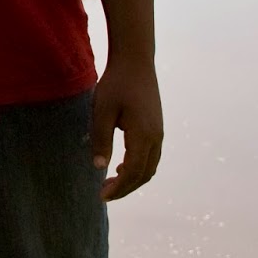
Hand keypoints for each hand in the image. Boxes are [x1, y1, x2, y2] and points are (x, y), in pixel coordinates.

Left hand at [91, 56, 162, 200]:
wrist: (135, 62)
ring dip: (133, 178)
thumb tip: (99, 167)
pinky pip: (151, 156)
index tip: (102, 196)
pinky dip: (138, 167)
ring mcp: (159, 133)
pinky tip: (121, 166)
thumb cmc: (116, 84)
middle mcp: (156, 138)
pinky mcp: (156, 127)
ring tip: (112, 183)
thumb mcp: (102, 110)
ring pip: (150, 166)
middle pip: (144, 174)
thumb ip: (101, 139)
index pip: (133, 172)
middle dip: (126, 188)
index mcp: (143, 136)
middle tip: (104, 193)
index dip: (119, 188)